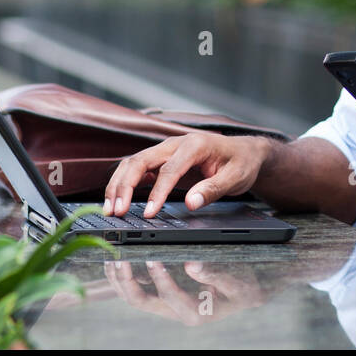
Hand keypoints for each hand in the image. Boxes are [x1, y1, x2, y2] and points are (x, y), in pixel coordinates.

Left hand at [102, 260, 270, 325]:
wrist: (245, 294)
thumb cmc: (243, 288)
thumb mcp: (237, 282)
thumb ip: (216, 275)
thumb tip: (192, 265)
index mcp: (194, 312)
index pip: (169, 296)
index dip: (159, 277)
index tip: (152, 257)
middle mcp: (176, 312)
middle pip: (141, 301)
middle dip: (126, 280)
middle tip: (119, 257)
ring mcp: (166, 306)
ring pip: (133, 297)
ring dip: (119, 279)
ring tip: (111, 257)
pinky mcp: (162, 297)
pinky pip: (136, 290)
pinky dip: (123, 277)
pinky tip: (116, 262)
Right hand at [103, 132, 274, 216]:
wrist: (244, 152)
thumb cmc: (240, 162)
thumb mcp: (235, 177)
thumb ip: (213, 189)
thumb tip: (191, 203)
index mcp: (195, 145)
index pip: (169, 169)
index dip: (157, 192)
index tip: (150, 212)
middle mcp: (176, 143)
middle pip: (141, 160)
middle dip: (125, 185)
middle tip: (117, 210)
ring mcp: (166, 150)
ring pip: (133, 162)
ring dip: (119, 184)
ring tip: (110, 208)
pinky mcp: (162, 159)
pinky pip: (137, 168)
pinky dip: (124, 182)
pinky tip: (117, 199)